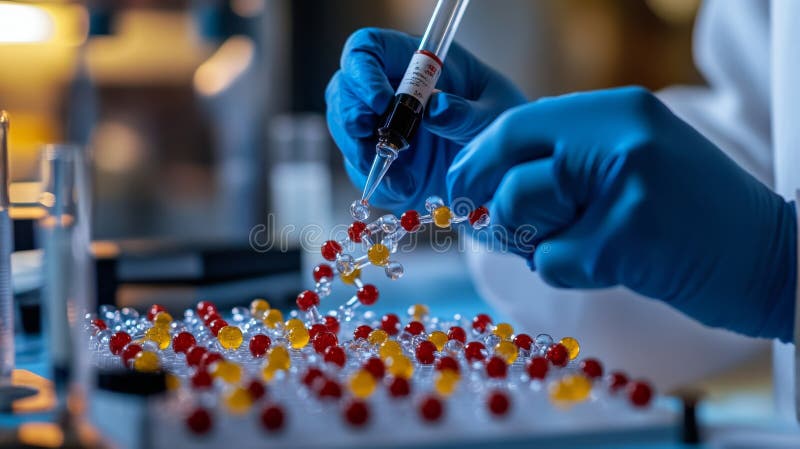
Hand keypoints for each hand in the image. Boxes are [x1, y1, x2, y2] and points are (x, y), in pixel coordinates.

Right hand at [325, 27, 525, 210]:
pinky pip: (361, 168)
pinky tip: (402, 187)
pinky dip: (375, 180)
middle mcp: (390, 91)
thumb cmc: (503, 125)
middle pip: (344, 89)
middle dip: (349, 113)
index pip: (368, 49)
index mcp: (415, 63)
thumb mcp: (496, 114)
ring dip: (358, 150)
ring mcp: (381, 127)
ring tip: (391, 169)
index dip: (363, 70)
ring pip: (345, 129)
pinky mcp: (382, 162)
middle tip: (367, 134)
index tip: (380, 100)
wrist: (505, 170)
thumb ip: (466, 111)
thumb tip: (436, 106)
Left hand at [447, 87, 796, 341]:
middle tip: (508, 228)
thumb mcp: (632, 162)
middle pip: (511, 173)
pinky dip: (568, 273)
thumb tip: (480, 182)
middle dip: (499, 210)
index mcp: (618, 111)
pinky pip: (552, 263)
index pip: (518, 126)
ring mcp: (625, 186)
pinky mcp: (627, 238)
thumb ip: (566, 160)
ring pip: (524, 216)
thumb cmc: (690, 215)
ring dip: (540, 245)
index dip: (477, 160)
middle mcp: (620, 136)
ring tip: (591, 244)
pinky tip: (614, 267)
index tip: (460, 186)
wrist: (772, 257)